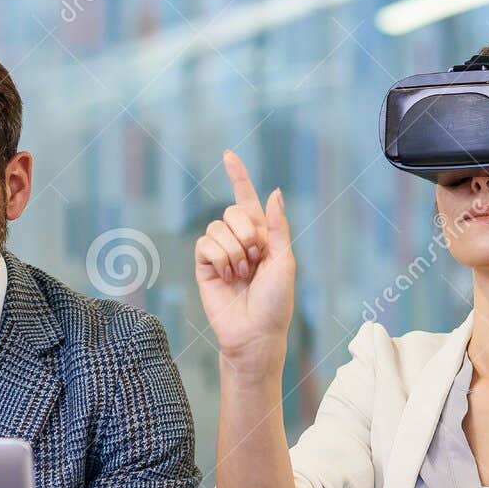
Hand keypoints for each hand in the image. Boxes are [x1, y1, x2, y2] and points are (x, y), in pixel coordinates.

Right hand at [194, 151, 294, 375]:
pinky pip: (205, 244)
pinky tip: (226, 276)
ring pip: (217, 227)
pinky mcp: (203, 265)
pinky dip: (219, 257)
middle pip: (233, 210)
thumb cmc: (276, 301)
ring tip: (242, 274)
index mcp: (261, 235)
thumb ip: (277, 226)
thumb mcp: (285, 260)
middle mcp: (238, 240)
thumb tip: (273, 192)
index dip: (237, 176)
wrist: (255, 332)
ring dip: (234, 250)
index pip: (247, 199)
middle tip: (255, 259)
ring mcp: (220, 252)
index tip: (227, 154)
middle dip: (247, 232)